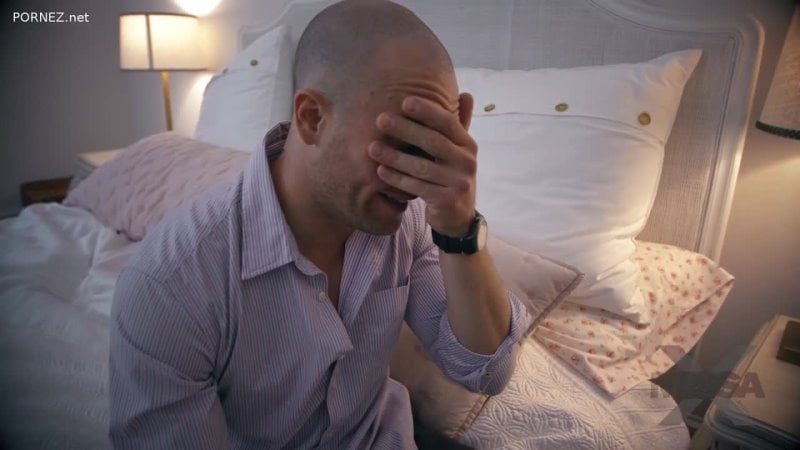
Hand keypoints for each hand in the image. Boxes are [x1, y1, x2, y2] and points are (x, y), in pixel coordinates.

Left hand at [368, 93, 476, 236]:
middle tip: (380, 119)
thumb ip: (459, 124)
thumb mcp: (458, 152)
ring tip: (373, 148)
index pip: (448, 123)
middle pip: (433, 142)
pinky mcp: (447, 201)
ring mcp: (459, 183)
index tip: (404, 101)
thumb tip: (467, 94)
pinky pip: (417, 187)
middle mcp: (467, 162)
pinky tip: (380, 171)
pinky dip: (397, 179)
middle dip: (405, 129)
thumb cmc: (451, 177)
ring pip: (422, 167)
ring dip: (395, 156)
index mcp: (468, 145)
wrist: (458, 217)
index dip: (427, 111)